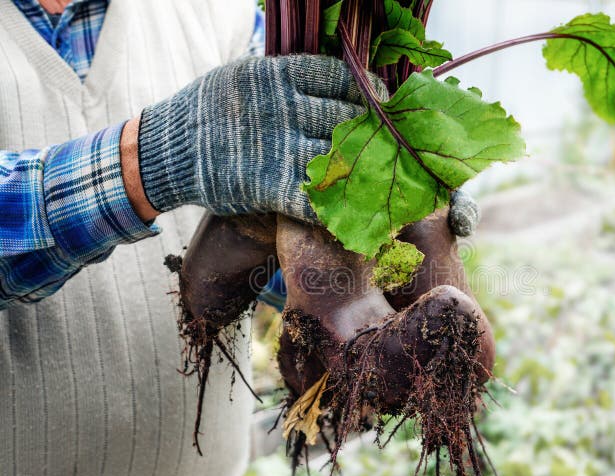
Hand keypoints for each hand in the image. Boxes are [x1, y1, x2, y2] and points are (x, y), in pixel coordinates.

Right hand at [136, 55, 386, 219]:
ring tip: (379, 174)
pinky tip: (356, 206)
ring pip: (340, 156)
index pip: (342, 77)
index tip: (383, 101)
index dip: (369, 90)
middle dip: (373, 132)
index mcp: (280, 77)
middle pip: (348, 116)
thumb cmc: (212, 109)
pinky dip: (339, 203)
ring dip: (363, 168)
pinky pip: (317, 197)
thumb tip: (338, 81)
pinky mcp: (270, 186)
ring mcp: (279, 149)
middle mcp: (285, 109)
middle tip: (389, 143)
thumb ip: (290, 80)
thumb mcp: (249, 76)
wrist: (169, 148)